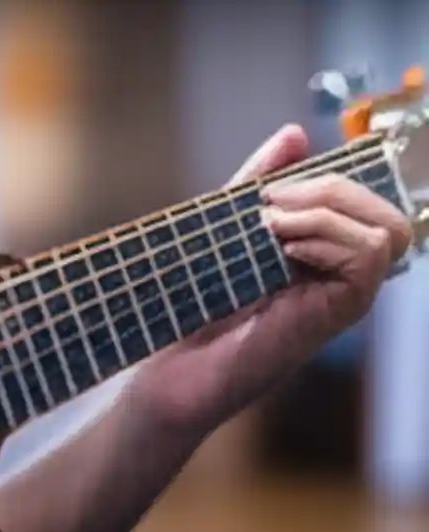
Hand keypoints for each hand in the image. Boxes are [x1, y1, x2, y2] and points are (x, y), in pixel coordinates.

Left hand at [128, 124, 411, 437]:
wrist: (173, 368)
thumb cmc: (196, 305)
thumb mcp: (227, 226)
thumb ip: (261, 181)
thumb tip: (296, 132)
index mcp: (323, 252)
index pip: (366, 200)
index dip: (337, 178)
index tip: (278, 185)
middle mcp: (343, 275)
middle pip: (385, 212)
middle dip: (333, 187)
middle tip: (273, 202)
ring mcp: (344, 296)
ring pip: (387, 231)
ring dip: (327, 213)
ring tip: (272, 228)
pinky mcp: (337, 314)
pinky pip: (369, 258)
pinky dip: (329, 238)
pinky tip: (284, 248)